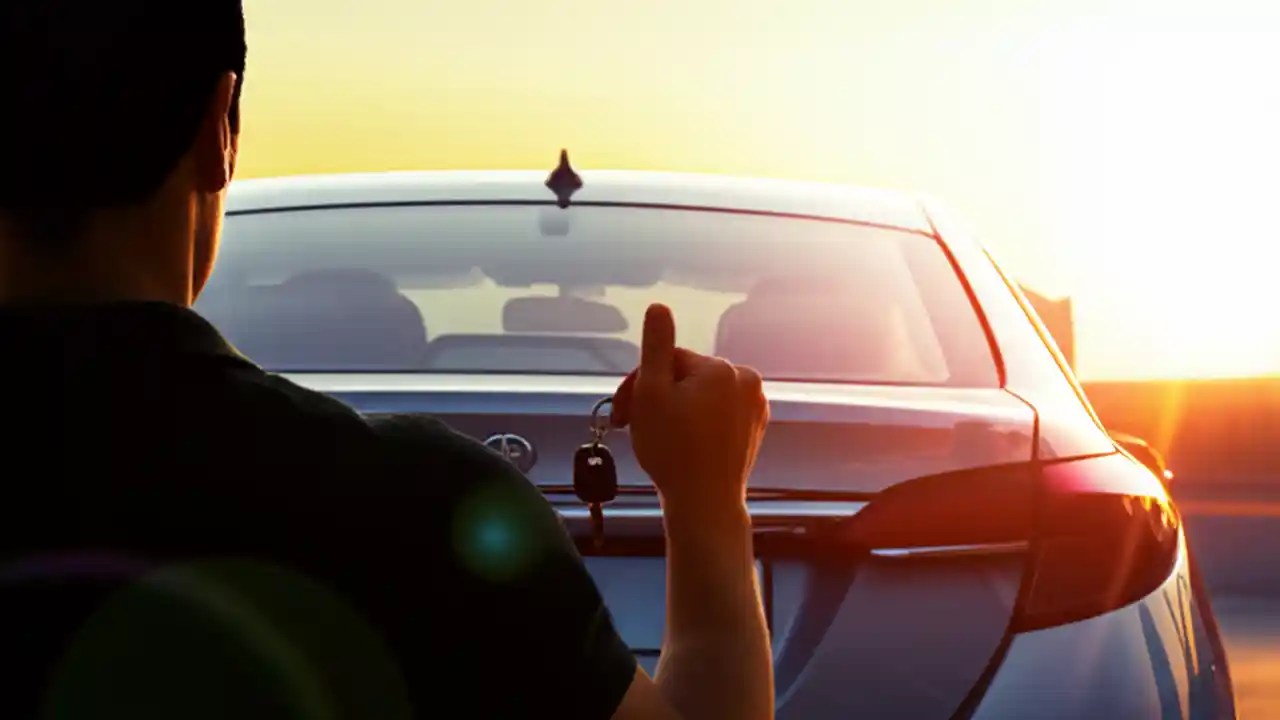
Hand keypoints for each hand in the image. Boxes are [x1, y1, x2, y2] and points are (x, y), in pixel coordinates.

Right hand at [611, 304, 768, 517]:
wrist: (704, 503)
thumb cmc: (673, 451)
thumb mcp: (652, 394)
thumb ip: (656, 347)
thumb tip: (659, 307)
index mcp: (720, 368)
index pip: (669, 360)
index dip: (641, 383)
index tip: (625, 411)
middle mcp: (746, 380)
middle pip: (687, 376)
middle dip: (660, 396)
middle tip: (635, 425)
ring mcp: (754, 405)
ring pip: (703, 394)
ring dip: (679, 408)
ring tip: (661, 436)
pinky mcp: (755, 427)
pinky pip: (720, 412)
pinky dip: (701, 422)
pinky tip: (685, 444)